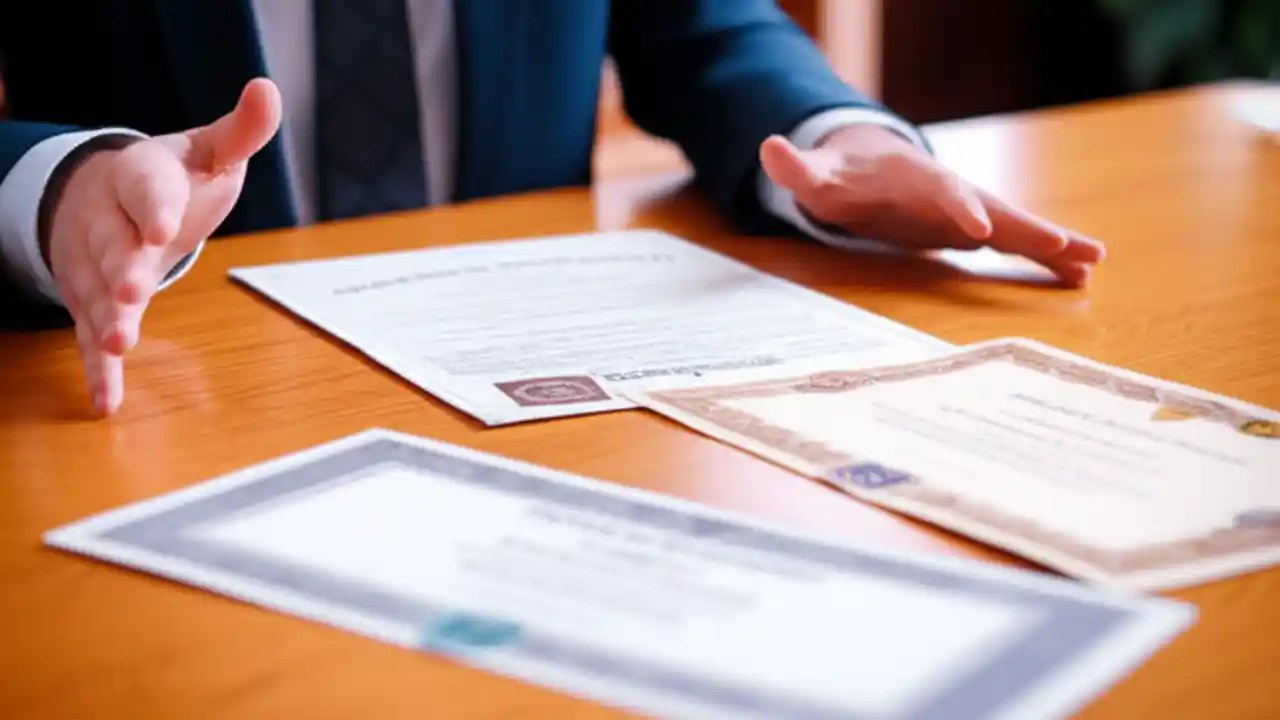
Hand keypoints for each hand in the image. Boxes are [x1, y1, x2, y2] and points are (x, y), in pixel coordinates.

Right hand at [46, 77, 280, 414]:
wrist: (107, 196)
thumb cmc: (173, 176)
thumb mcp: (210, 150)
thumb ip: (241, 129)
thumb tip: (269, 89)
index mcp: (142, 178)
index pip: (146, 189)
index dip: (154, 206)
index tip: (162, 225)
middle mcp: (109, 222)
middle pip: (115, 245)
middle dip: (123, 268)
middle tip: (131, 290)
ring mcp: (97, 266)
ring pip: (99, 292)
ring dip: (109, 316)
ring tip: (121, 340)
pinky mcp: (93, 302)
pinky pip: (92, 337)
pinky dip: (100, 369)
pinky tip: (106, 402)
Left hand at [759, 124, 1103, 286]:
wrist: (867, 169)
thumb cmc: (841, 177)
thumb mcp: (814, 176)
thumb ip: (795, 167)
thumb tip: (767, 147)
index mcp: (915, 178)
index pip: (940, 190)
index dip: (958, 208)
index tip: (977, 230)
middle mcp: (951, 192)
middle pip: (995, 208)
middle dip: (1029, 228)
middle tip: (1068, 248)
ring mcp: (967, 211)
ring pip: (1014, 227)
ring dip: (1051, 245)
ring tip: (1093, 263)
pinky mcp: (973, 229)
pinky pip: (1013, 244)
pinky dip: (1045, 257)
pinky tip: (1080, 275)